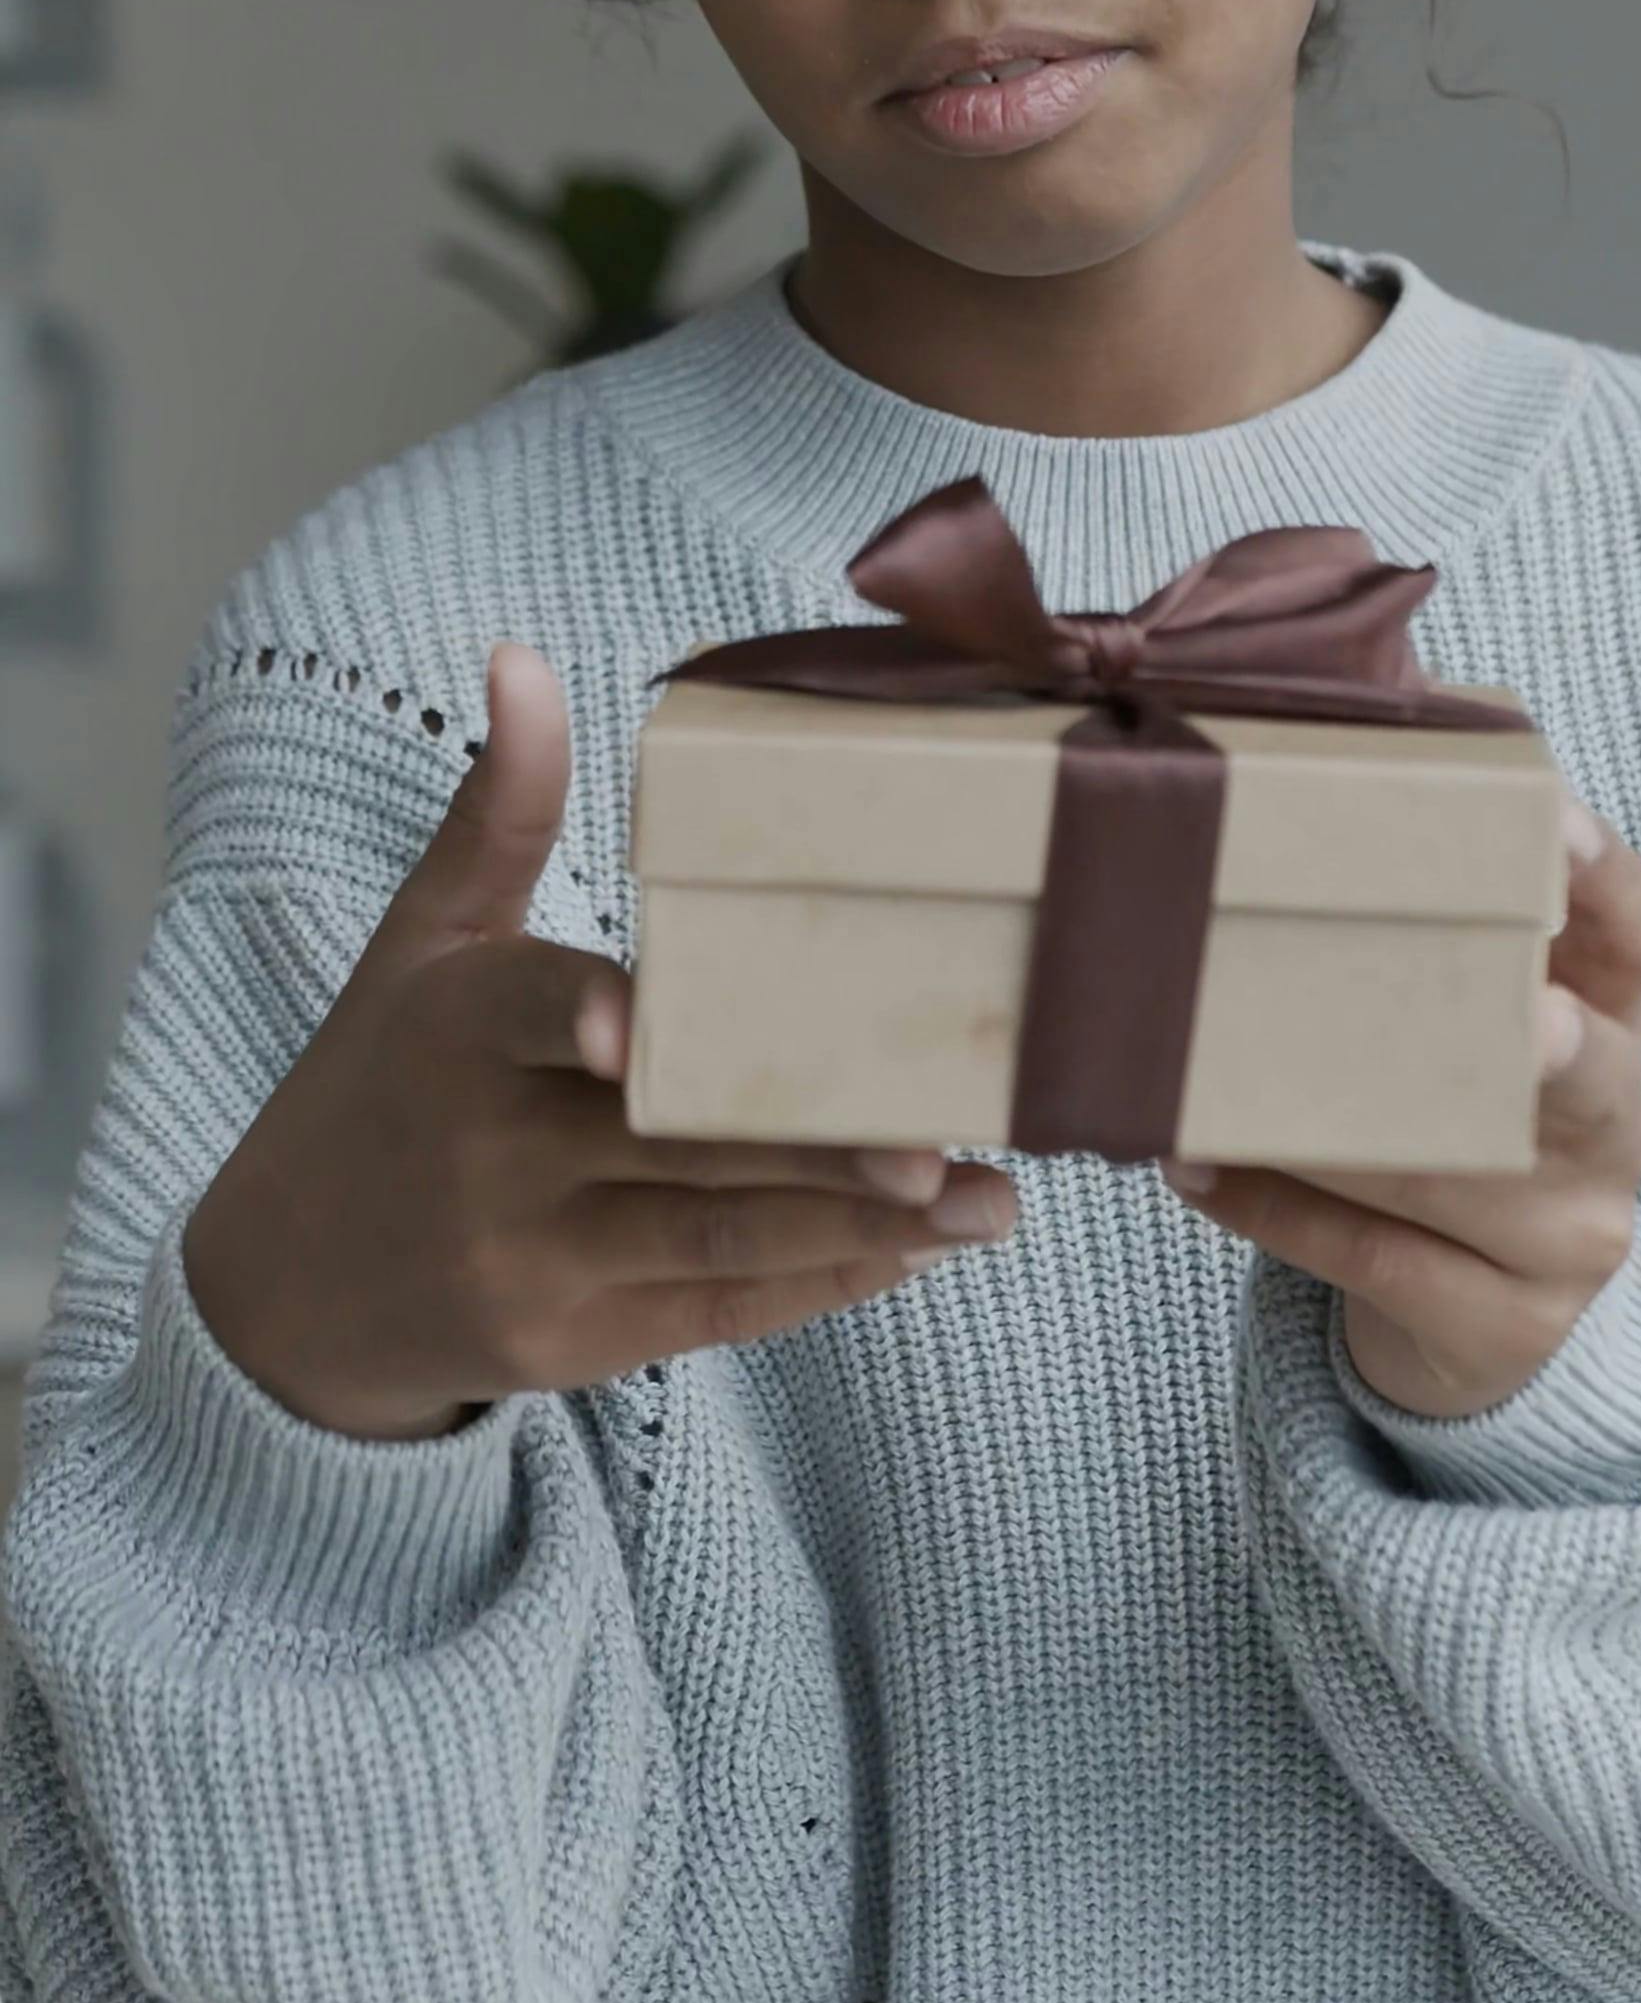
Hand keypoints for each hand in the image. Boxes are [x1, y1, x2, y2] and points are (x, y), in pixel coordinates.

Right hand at [182, 643, 1017, 1440]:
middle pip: (663, 1141)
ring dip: (859, 1227)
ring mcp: (528, 1260)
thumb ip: (498, 810)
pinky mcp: (568, 1344)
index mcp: (454, 1032)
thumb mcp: (422, 940)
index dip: (583, 1017)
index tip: (634, 1029)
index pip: (526, 1012)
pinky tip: (919, 1252)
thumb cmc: (388, 1076)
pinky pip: (714, 1312)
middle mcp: (488, 1152)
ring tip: (987, 1201)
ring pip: (712, 1238)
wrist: (292, 1288)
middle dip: (810, 1146)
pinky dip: (822, 1283)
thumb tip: (523, 658)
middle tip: (943, 1135)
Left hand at [1162, 790, 1640, 1419]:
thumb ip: (1419, 916)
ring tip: (1209, 1083)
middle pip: (1590, 1074)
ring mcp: (1576, 1238)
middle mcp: (1617, 1127)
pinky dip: (1275, 1210)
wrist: (1465, 1313)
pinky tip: (1196, 1171)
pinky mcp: (1513, 1326)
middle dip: (1547, 1046)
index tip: (1554, 822)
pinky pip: (1377, 1258)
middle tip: (1515, 1020)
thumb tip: (1361, 734)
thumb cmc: (1436, 1120)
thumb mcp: (1456, 1018)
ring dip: (1323, 1126)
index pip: (1636, 934)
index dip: (1604, 878)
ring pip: (1452, 1171)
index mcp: (1609, 1018)